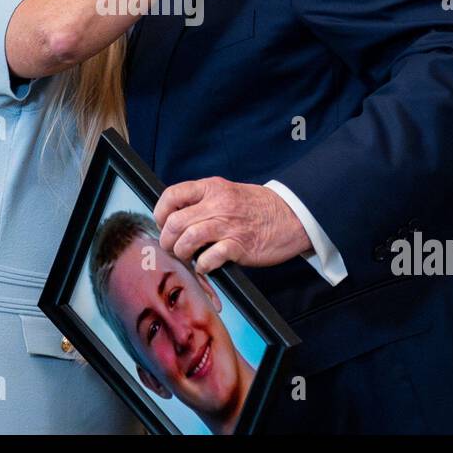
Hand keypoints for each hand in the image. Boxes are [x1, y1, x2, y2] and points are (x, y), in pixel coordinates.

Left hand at [155, 177, 311, 274]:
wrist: (292, 215)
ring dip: (182, 252)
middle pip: (175, 222)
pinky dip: (202, 264)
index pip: (172, 194)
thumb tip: (175, 216)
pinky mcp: (239, 246)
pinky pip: (209, 258)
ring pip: (188, 239)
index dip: (160, 212)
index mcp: (212, 188)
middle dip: (167, 239)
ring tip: (187, 256)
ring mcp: (228, 225)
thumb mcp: (227, 192)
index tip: (163, 223)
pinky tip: (205, 264)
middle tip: (172, 247)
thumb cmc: (257, 207)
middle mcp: (217, 204)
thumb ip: (203, 201)